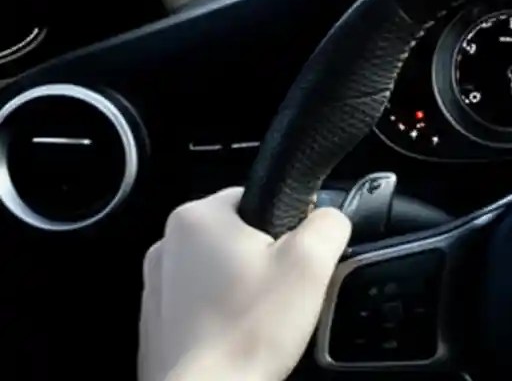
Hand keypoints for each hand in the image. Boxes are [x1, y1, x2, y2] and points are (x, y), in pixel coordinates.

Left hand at [139, 188, 351, 380]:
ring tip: (259, 320)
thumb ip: (329, 223)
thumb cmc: (245, 334)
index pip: (256, 197)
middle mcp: (168, 245)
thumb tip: (330, 218)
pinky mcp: (158, 321)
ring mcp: (158, 286)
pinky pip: (203, 306)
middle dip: (265, 262)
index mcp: (198, 217)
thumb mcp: (311, 263)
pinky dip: (223, 317)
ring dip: (243, 291)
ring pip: (221, 273)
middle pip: (239, 237)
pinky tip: (239, 336)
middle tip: (282, 294)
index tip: (293, 259)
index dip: (287, 227)